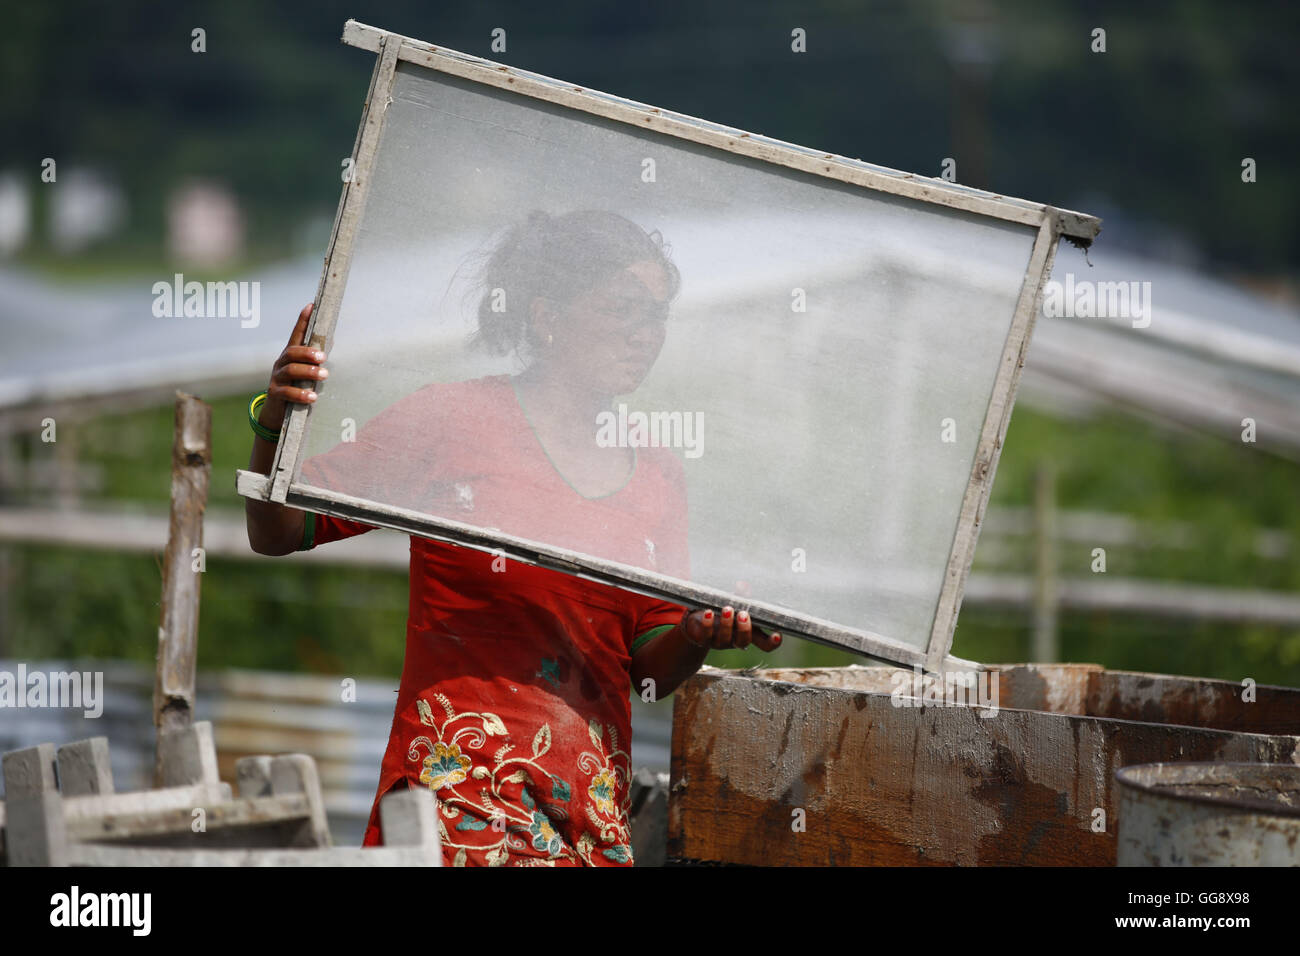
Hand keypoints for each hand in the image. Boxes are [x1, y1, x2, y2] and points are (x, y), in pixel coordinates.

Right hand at [260, 303, 328, 432]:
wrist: (277, 413)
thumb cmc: (296, 387)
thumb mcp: (305, 371)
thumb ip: (315, 358)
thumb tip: (331, 339)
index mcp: (290, 356)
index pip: (296, 335)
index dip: (302, 321)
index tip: (311, 306)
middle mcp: (281, 364)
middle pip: (292, 352)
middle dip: (308, 352)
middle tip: (323, 357)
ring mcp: (277, 378)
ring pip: (291, 371)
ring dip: (309, 372)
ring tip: (324, 375)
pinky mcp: (275, 394)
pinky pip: (287, 392)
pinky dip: (301, 394)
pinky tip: (312, 397)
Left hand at [681, 606, 780, 651]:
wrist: (696, 619)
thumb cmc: (720, 607)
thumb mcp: (733, 601)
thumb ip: (741, 596)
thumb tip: (743, 587)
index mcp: (747, 632)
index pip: (764, 644)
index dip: (772, 643)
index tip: (777, 635)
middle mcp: (735, 640)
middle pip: (743, 642)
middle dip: (744, 629)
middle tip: (743, 614)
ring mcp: (719, 642)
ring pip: (725, 639)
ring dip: (727, 624)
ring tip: (727, 609)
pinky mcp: (703, 640)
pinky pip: (706, 636)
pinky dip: (708, 624)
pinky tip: (709, 612)